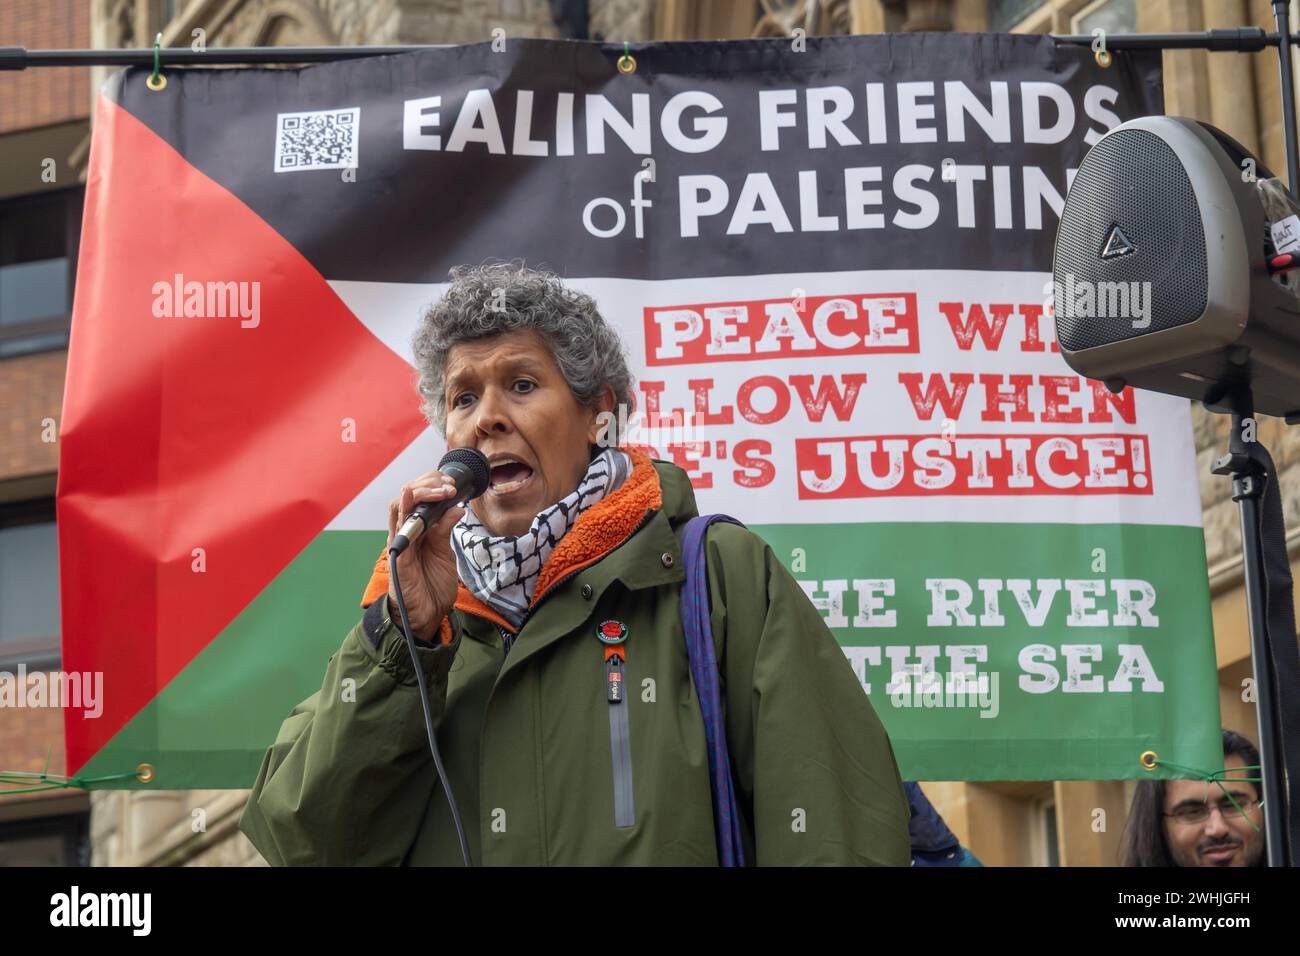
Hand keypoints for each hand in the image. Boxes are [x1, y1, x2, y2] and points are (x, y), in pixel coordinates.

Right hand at [386, 469, 465, 641]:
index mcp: (418, 530)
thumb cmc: (433, 584)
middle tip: (449, 485)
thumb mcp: (445, 553)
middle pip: (409, 496)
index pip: (420, 498)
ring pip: (401, 506)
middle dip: (429, 484)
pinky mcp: (399, 554)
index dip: (434, 485)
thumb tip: (457, 508)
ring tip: (440, 489)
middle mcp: (406, 532)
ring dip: (421, 493)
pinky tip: (410, 494)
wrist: (428, 614)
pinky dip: (404, 508)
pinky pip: (398, 527)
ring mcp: (401, 542)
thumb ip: (446, 530)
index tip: (453, 484)